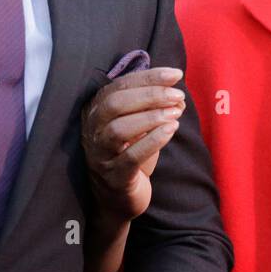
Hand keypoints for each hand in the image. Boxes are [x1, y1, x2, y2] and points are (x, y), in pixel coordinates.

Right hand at [81, 67, 185, 220]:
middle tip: (177, 95)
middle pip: (115, 104)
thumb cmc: (131, 154)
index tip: (175, 74)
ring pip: (118, 130)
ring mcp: (100, 154)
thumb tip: (178, 96)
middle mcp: (93, 130)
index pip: (120, 86)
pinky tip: (171, 130)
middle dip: (150, 95)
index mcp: (97, 110)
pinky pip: (130, 157)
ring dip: (151, 117)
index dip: (148, 77)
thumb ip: (155, 108)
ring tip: (176, 113)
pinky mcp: (113, 176)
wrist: (120, 197)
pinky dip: (153, 141)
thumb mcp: (141, 126)